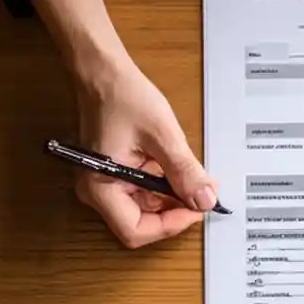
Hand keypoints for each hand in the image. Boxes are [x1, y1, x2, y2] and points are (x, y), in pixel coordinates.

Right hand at [29, 0, 218, 247]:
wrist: (104, 72)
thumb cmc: (124, 97)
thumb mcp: (163, 136)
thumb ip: (185, 172)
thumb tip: (206, 200)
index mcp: (100, 187)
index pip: (136, 231)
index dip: (170, 225)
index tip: (197, 208)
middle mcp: (98, 191)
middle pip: (141, 222)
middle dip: (176, 210)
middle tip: (204, 191)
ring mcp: (106, 182)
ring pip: (146, 207)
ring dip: (173, 197)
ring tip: (196, 177)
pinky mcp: (115, 172)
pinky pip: (143, 190)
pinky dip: (165, 184)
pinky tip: (179, 168)